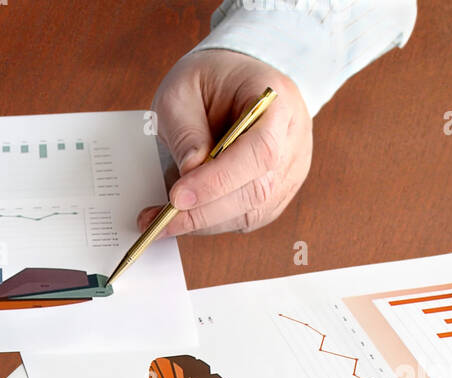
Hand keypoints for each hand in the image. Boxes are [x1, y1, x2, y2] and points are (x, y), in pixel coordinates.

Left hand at [143, 50, 311, 236]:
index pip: (259, 151)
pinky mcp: (275, 194)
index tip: (177, 196)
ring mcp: (289, 171)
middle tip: (159, 218)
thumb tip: (189, 174)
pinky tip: (184, 216)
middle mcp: (292, 140)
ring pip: (250, 213)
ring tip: (162, 219)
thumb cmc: (212, 80)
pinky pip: (244, 219)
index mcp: (277, 102)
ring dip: (203, 223)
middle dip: (203, 211)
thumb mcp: (183, 90)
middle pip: (256, 191)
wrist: (238, 82)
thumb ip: (185, 131)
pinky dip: (211, 223)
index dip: (218, 180)